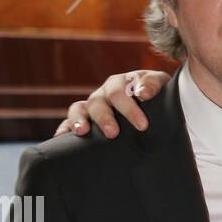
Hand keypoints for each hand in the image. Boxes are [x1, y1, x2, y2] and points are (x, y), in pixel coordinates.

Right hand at [54, 69, 169, 138]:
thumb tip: (143, 94)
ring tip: (83, 132)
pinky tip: (60, 138)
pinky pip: (69, 122)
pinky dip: (64, 128)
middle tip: (113, 134)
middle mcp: (104, 93)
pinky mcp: (85, 120)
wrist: (155, 108)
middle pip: (98, 102)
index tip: (142, 126)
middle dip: (105, 118)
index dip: (129, 108)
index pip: (120, 93)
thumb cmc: (158, 97)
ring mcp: (92, 106)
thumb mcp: (161, 87)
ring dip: (79, 120)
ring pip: (79, 108)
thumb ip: (154, 85)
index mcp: (121, 83)